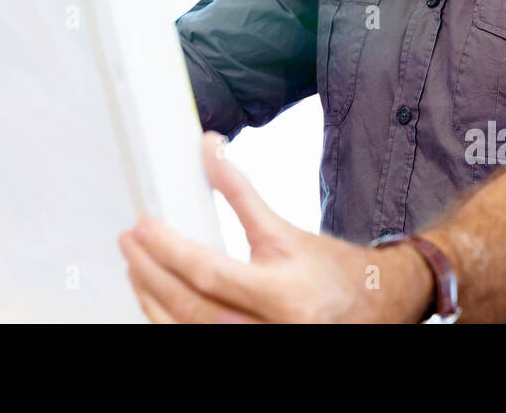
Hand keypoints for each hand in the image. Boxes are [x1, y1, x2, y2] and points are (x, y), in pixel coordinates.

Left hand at [118, 132, 433, 322]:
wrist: (375, 308)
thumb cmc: (332, 273)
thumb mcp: (285, 230)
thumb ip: (242, 193)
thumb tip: (210, 150)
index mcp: (284, 296)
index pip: (210, 275)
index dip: (169, 251)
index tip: (143, 228)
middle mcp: (273, 332)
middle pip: (191, 309)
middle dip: (152, 275)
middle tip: (131, 244)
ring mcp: (263, 348)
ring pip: (188, 334)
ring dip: (154, 302)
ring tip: (137, 270)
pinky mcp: (252, 356)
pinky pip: (199, 343)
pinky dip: (173, 323)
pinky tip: (158, 302)